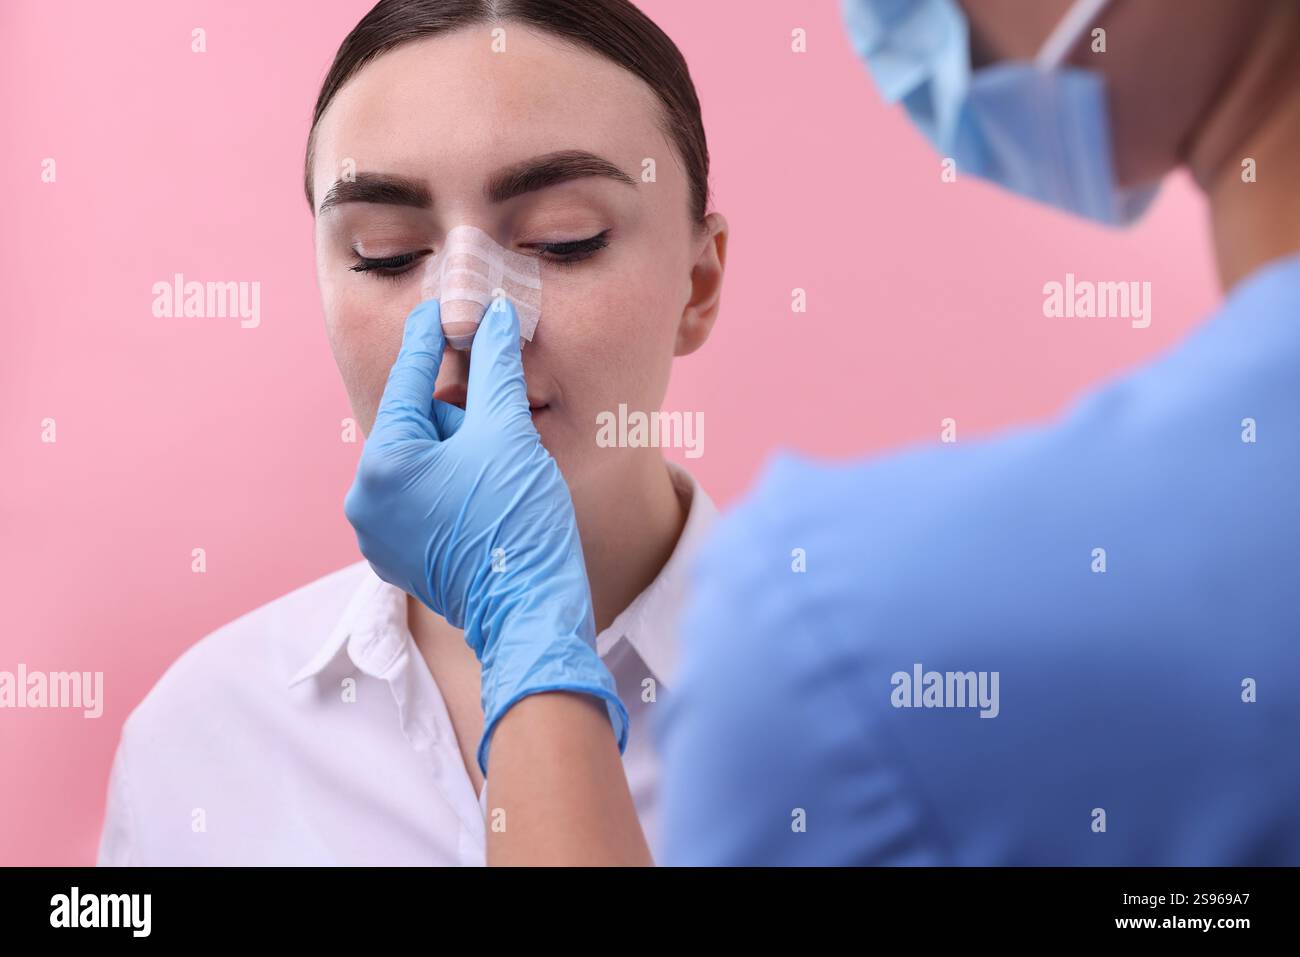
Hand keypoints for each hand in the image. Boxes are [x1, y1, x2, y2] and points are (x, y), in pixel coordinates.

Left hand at [344, 297, 628, 774]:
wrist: (531, 616)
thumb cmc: (519, 525)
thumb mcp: (509, 434)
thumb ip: (494, 368)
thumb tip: (492, 316)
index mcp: (382, 464)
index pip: (409, 379)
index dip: (433, 337)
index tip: (447, 306)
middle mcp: (365, 500)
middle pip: (417, 425)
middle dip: (459, 416)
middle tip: (501, 430)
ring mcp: (378, 535)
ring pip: (421, 463)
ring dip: (459, 453)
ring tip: (501, 475)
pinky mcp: (399, 559)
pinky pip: (421, 500)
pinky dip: (452, 488)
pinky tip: (487, 500)